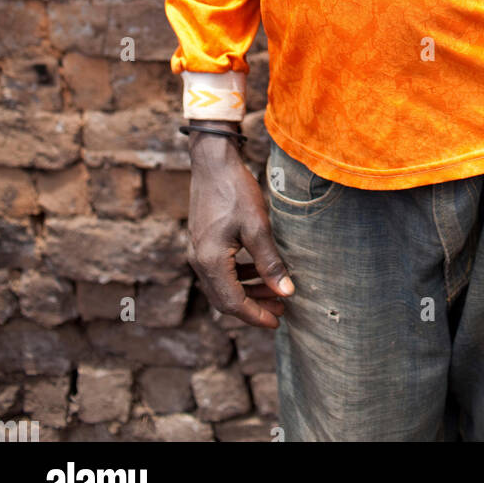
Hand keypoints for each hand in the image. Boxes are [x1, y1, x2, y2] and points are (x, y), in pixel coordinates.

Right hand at [187, 127, 293, 328]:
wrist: (213, 161)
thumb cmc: (235, 190)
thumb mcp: (258, 226)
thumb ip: (270, 262)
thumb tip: (287, 292)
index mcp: (210, 261)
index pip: (233, 303)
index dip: (257, 316)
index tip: (278, 321)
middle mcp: (198, 261)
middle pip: (225, 299)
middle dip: (255, 306)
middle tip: (282, 308)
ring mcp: (197, 251)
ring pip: (223, 285)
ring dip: (249, 291)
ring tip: (276, 290)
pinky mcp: (201, 241)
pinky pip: (220, 270)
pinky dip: (240, 276)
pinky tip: (259, 269)